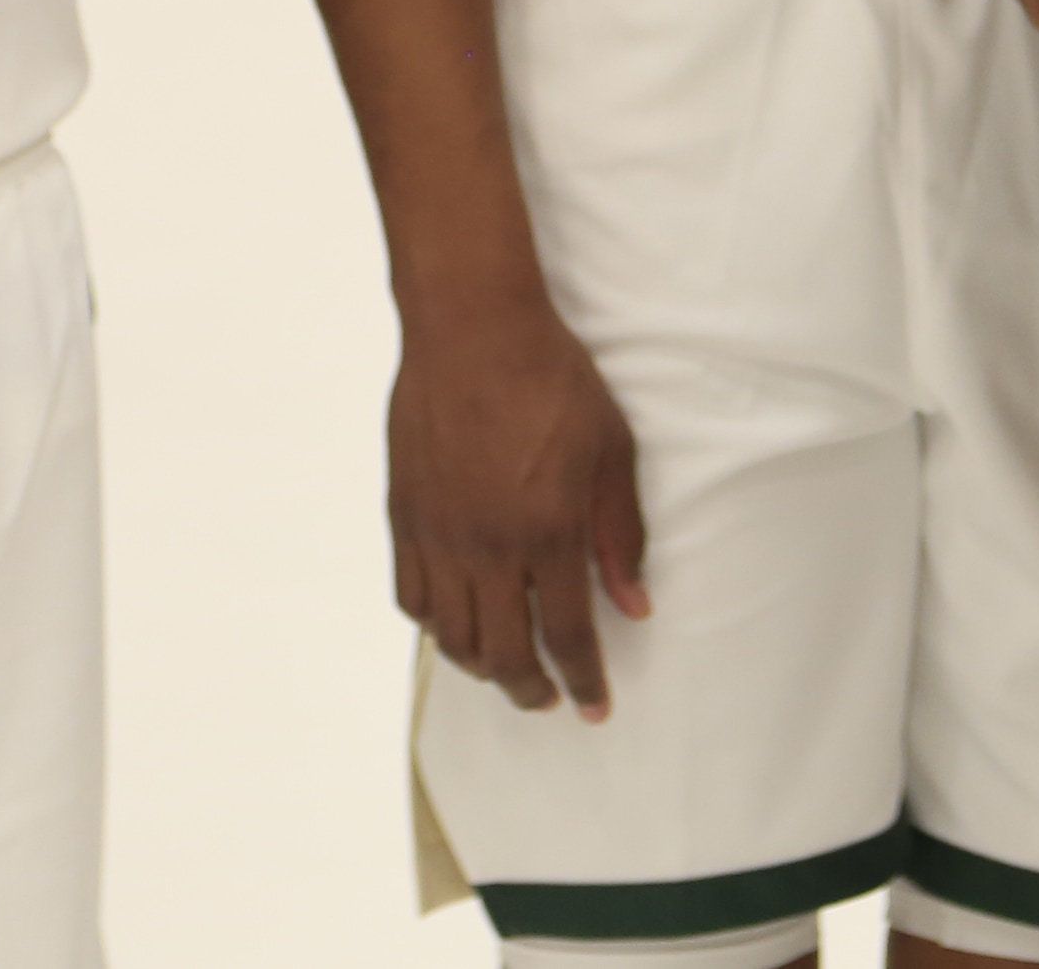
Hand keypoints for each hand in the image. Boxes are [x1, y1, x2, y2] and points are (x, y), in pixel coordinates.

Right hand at [386, 283, 653, 714]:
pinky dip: (437, 627)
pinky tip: (457, 626)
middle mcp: (489, 546)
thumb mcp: (612, 451)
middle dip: (532, 690)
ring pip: (453, 638)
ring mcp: (439, 535)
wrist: (472, 329)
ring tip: (506, 671)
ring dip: (483, 668)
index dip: (583, 681)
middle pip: (505, 654)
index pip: (568, 636)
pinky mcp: (405, 517)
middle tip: (549, 699)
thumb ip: (621, 535)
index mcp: (548, 531)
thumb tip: (633, 606)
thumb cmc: (553, 381)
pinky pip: (413, 598)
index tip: (595, 707)